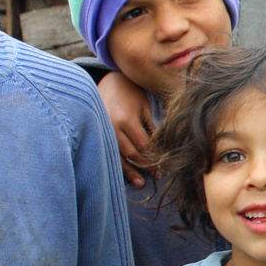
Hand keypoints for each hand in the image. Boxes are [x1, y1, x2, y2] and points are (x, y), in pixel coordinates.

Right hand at [97, 71, 153, 186]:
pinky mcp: (98, 134)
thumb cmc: (132, 94)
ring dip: (131, 171)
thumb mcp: (146, 107)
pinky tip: (126, 174)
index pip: (143, 145)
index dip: (154, 157)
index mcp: (126, 119)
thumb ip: (154, 126)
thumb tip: (166, 148)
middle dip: (145, 166)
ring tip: (141, 183)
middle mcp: (113, 127)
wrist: (109, 82)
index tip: (164, 166)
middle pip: (131, 153)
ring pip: (119, 156)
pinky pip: (109, 153)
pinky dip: (119, 165)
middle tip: (157, 175)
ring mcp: (103, 132)